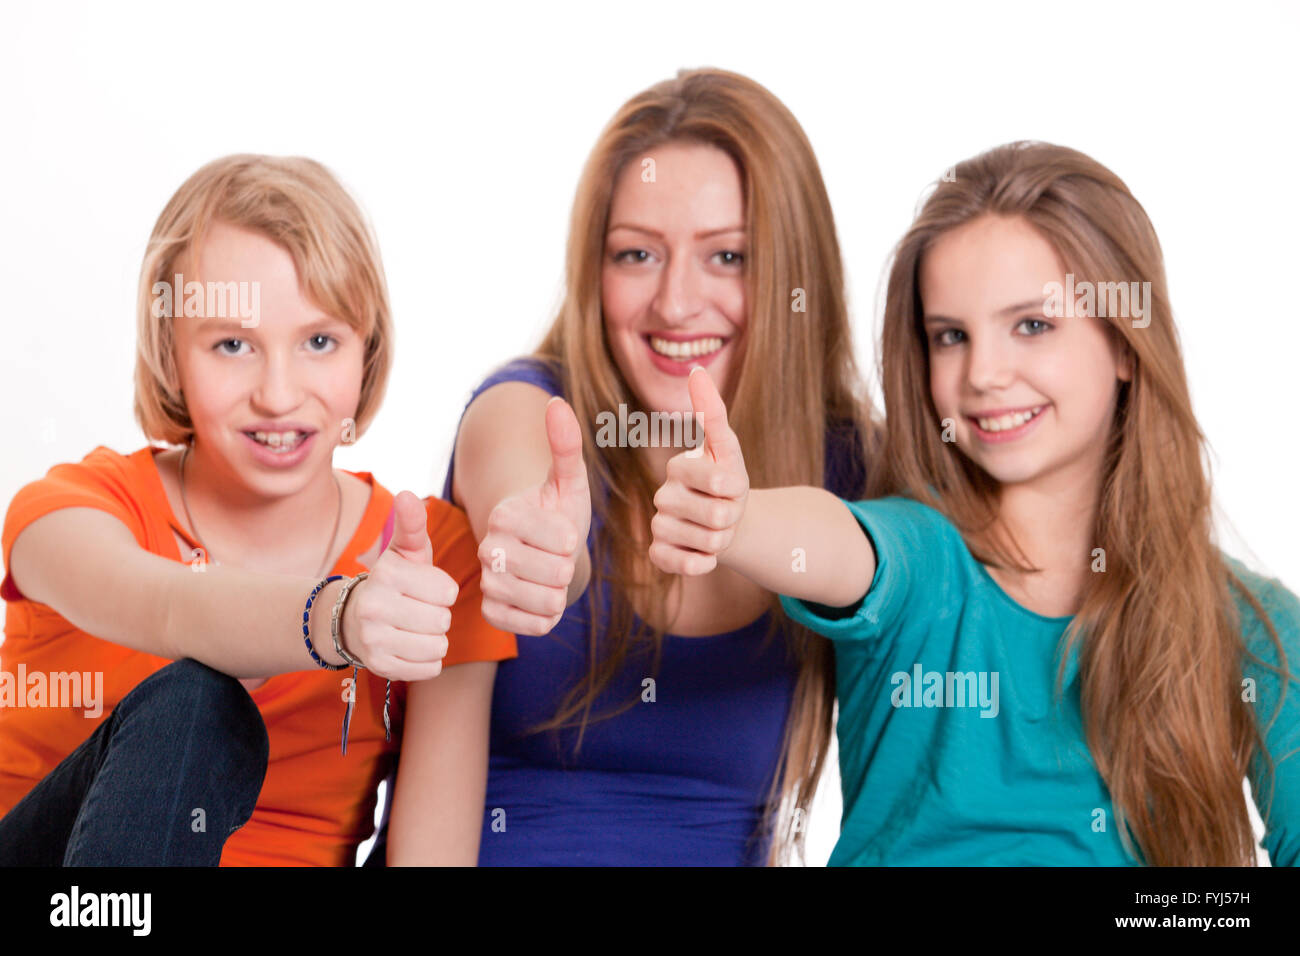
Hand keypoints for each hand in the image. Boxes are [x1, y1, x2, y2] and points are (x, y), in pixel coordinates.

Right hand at [339, 490, 457, 680]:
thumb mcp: (404, 550)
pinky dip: (427, 660)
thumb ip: (412, 523)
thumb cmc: (395, 580)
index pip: (447, 592)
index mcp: (386, 574)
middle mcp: (374, 607)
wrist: (352, 618)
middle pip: (443, 621)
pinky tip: (409, 646)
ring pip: (438, 647)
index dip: (443, 591)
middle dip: (439, 616)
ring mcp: (373, 639)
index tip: (425, 589)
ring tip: (414, 628)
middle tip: (418, 609)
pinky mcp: (379, 666)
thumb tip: (407, 494)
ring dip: (434, 639)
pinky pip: (429, 669)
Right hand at [478, 397, 591, 635]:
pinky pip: (535, 626)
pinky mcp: (491, 613)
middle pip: (555, 573)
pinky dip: (548, 617)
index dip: (572, 540)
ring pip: (547, 602)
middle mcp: (488, 548)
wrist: (544, 553)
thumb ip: (565, 446)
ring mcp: (487, 583)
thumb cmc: (559, 513)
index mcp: (505, 513)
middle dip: (568, 568)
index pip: (561, 539)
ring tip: (551, 577)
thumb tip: (558, 404)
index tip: (563, 533)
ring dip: (560, 592)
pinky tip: (541, 599)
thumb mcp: (569, 482)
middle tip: (557, 559)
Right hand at [649, 366, 748, 574]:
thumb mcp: (728, 448)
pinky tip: (706, 554)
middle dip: (733, 517)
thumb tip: (696, 370)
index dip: (736, 488)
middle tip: (727, 512)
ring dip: (722, 540)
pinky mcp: (658, 554)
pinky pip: (683, 564)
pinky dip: (702, 563)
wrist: (726, 521)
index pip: (719, 481)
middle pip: (716, 515)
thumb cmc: (727, 480)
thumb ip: (713, 412)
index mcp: (678, 467)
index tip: (732, 486)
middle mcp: (662, 496)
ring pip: (704, 541)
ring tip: (717, 530)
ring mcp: (659, 525)